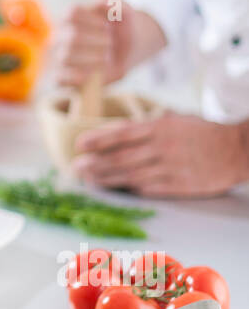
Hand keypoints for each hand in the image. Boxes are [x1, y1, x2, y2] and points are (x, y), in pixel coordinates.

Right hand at [52, 0, 164, 86]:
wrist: (128, 50)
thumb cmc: (122, 27)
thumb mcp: (125, 9)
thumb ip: (115, 0)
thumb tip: (103, 2)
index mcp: (70, 17)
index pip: (72, 13)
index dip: (93, 21)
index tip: (107, 26)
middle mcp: (60, 35)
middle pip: (72, 37)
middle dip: (98, 42)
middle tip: (110, 44)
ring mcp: (59, 56)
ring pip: (65, 57)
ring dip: (92, 59)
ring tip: (106, 59)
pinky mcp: (62, 76)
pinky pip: (59, 78)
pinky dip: (78, 77)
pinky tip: (95, 74)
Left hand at [72, 111, 248, 197]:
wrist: (236, 150)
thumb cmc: (204, 132)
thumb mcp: (176, 119)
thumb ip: (150, 124)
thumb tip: (121, 129)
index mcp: (160, 127)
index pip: (121, 133)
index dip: (98, 139)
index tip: (79, 144)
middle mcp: (161, 147)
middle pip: (121, 157)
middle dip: (95, 162)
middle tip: (75, 167)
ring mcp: (170, 168)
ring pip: (130, 175)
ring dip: (106, 178)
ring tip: (88, 179)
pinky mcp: (178, 186)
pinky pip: (149, 189)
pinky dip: (131, 189)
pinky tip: (116, 189)